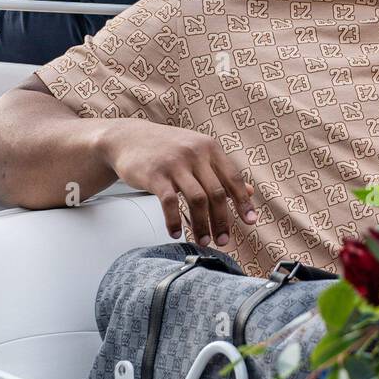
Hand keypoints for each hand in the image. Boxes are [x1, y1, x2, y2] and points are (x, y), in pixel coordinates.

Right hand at [97, 120, 257, 247]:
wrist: (128, 137)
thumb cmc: (167, 147)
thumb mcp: (198, 152)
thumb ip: (222, 171)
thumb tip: (249, 191)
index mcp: (210, 148)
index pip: (233, 178)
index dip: (243, 202)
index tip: (250, 222)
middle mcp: (196, 154)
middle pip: (216, 193)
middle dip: (222, 221)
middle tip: (223, 240)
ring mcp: (175, 163)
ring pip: (197, 200)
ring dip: (202, 225)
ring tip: (203, 241)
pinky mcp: (155, 174)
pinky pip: (170, 202)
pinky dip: (175, 221)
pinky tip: (175, 233)